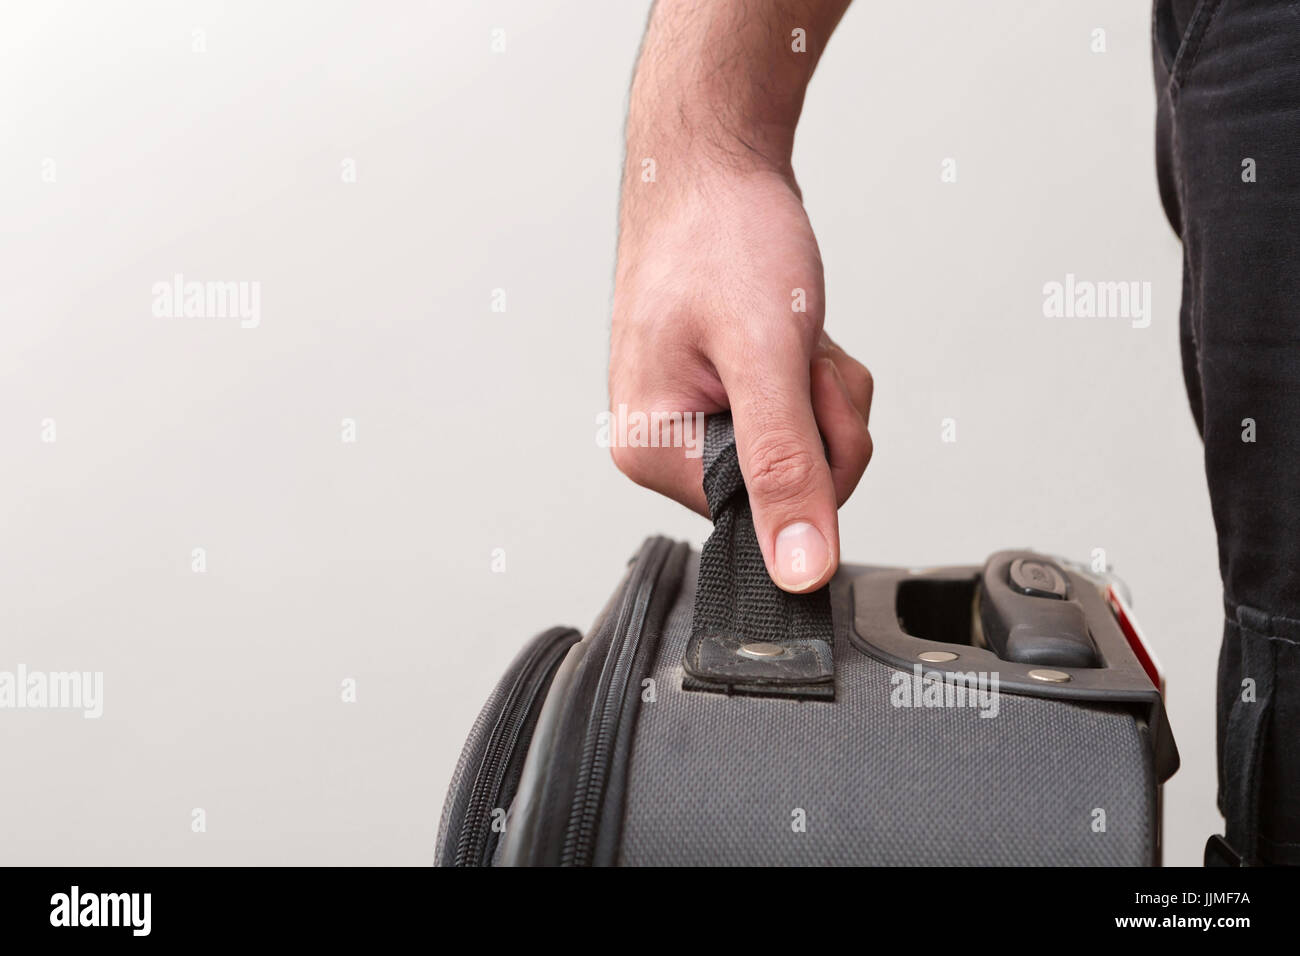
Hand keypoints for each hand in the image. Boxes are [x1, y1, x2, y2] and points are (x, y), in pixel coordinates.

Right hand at [610, 161, 872, 591]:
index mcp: (654, 453)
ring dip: (822, 388)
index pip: (770, 518)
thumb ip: (784, 469)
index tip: (797, 383)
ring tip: (787, 326)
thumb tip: (798, 571)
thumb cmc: (720, 236)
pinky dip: (814, 372)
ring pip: (808, 449)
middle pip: (794, 484)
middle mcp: (665, 446)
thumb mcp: (767, 357)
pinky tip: (788, 326)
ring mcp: (695, 421)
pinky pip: (800, 416)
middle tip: (796, 346)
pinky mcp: (723, 396)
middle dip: (823, 414)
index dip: (813, 457)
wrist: (712, 161)